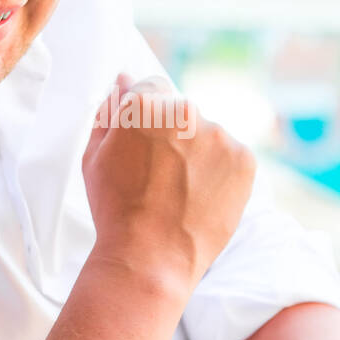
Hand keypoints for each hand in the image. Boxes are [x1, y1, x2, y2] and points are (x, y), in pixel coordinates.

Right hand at [83, 72, 255, 292]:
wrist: (150, 257)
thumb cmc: (117, 211)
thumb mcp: (95, 157)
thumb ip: (110, 113)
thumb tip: (122, 83)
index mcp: (145, 104)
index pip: (152, 88)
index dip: (147, 119)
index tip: (146, 144)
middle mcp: (185, 111)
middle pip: (181, 112)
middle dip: (172, 137)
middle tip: (160, 176)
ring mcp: (219, 135)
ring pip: (209, 135)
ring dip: (199, 154)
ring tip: (181, 192)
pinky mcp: (244, 159)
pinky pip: (232, 156)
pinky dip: (221, 173)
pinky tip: (201, 197)